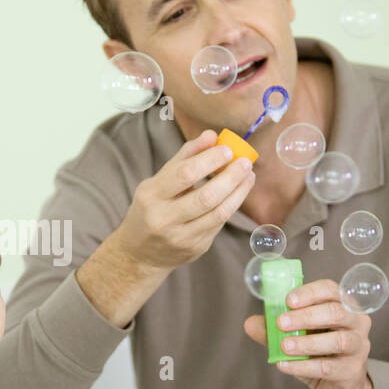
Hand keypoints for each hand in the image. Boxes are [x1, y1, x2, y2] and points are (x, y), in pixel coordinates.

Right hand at [115, 129, 255, 272]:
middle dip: (230, 177)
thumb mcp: (157, 182)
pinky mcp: (195, 248)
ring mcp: (180, 237)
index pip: (184, 175)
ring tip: (248, 176)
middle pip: (205, 196)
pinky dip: (231, 206)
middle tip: (245, 163)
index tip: (228, 150)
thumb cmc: (151, 208)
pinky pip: (218, 224)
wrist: (139, 253)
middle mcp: (163, 219)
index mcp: (151, 196)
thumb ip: (184, 158)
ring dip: (238, 192)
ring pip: (218, 213)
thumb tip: (211, 135)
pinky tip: (238, 193)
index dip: (210, 160)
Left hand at [243, 278, 373, 388]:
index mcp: (342, 305)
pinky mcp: (353, 371)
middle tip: (281, 323)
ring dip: (307, 342)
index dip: (309, 293)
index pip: (330, 290)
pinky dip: (304, 366)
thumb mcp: (296, 337)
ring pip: (338, 340)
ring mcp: (359, 346)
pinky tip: (285, 365)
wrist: (337, 387)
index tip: (288, 300)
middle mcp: (357, 322)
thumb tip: (249, 323)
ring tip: (284, 346)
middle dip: (306, 316)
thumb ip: (274, 329)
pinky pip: (329, 367)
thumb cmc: (319, 353)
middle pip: (336, 312)